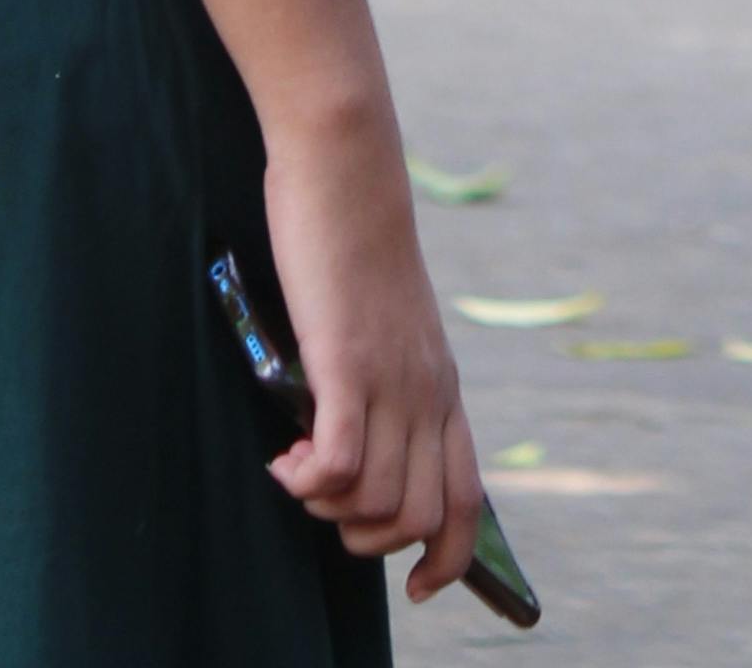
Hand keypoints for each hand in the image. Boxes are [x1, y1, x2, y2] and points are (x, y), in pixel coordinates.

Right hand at [263, 118, 488, 607]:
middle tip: (320, 496)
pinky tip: (283, 457)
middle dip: (362, 537)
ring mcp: (391, 379)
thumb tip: (354, 431)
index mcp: (443, 386)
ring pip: (379, 503)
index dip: (448, 559)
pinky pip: (340, 464)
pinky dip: (307, 481)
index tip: (417, 586)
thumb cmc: (354, 236)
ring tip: (295, 467)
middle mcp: (428, 392)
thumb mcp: (387, 321)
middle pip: (419, 518)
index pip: (467, 501)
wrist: (347, 164)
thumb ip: (385, 374)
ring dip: (326, 508)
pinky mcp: (347, 362)